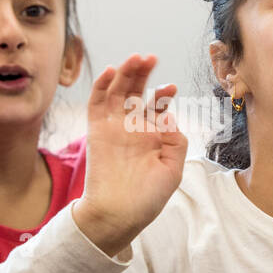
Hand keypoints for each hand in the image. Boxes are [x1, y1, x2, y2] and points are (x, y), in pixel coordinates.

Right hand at [74, 55, 187, 256]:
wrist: (118, 215)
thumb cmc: (147, 199)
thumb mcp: (172, 170)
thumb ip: (176, 142)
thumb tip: (168, 116)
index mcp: (152, 136)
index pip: (157, 106)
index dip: (163, 93)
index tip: (170, 88)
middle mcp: (132, 127)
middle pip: (135, 91)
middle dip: (143, 73)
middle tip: (151, 57)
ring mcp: (113, 127)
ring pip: (116, 91)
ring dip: (124, 73)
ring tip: (135, 58)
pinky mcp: (96, 131)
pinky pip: (96, 103)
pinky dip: (101, 85)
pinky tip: (111, 71)